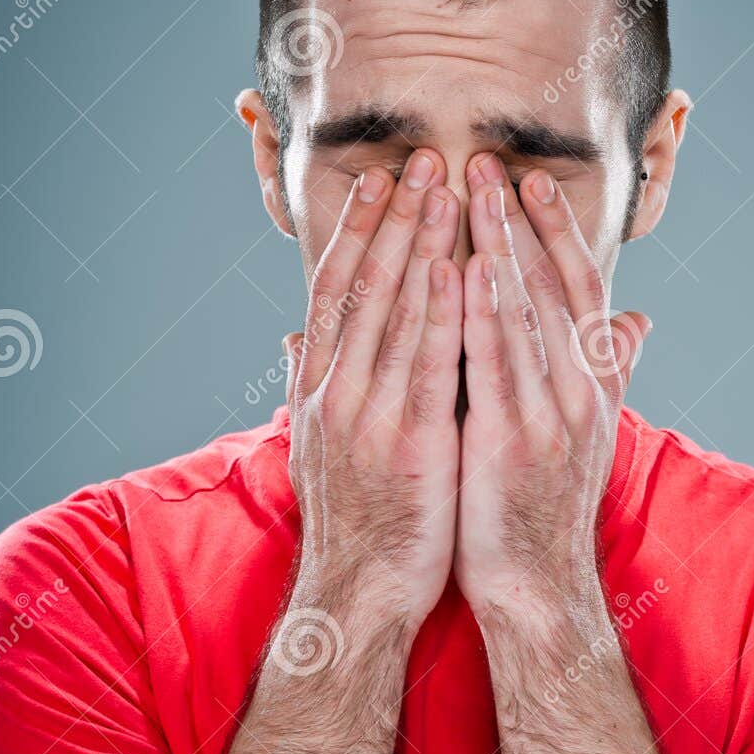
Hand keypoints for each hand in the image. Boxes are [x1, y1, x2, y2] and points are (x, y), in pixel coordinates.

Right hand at [284, 151, 461, 633]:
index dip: (360, 232)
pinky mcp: (411, 446)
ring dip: (424, 245)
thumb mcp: (319, 446)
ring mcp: (371, 417)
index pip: (337, 292)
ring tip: (447, 190)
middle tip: (422, 160)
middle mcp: (337, 392)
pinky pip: (430, 367)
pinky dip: (443, 315)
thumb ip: (308, 385)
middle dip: (397, 219)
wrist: (359, 594)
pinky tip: (459, 270)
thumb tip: (294, 338)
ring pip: (396, 314)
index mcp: (320, 388)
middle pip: (365, 287)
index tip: (382, 182)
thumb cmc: (353, 520)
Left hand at [454, 154, 647, 621]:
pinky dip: (477, 311)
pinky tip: (457, 268)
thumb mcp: (590, 433)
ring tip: (470, 192)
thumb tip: (641, 319)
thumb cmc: (546, 508)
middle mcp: (580, 394)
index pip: (580, 292)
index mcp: (596, 388)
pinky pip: (491, 364)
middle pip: (552, 289)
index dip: (557, 234)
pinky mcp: (508, 442)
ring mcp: (548, 417)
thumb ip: (613, 369)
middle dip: (521, 222)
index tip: (532, 182)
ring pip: (523, 313)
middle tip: (491, 161)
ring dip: (495, 246)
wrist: (536, 588)